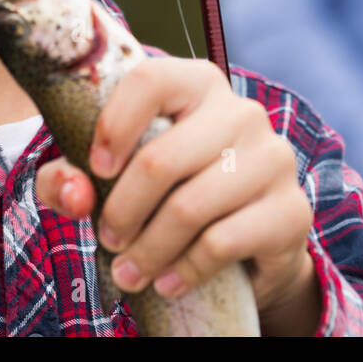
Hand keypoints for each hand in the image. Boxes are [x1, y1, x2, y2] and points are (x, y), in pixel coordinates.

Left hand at [35, 58, 318, 332]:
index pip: (151, 80)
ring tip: (129, 271)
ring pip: (190, 207)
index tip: (96, 168)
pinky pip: (223, 242)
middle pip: (161, 159)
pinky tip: (168, 281)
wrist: (250, 239)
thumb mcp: (111, 180)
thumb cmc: (168, 193)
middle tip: (108, 240)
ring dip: (148, 249)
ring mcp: (273, 158)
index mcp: (198, 85)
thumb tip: (73, 193)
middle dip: (122, 211)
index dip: (114, 125)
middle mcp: (242, 112)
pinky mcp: (291, 209)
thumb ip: (71, 177)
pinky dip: (185, 269)